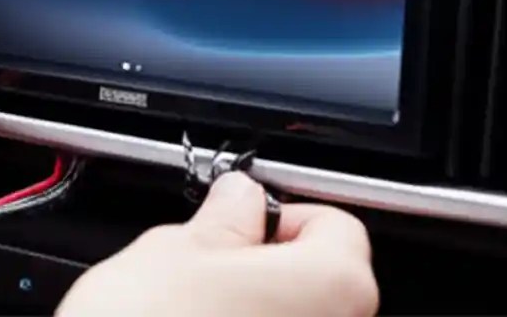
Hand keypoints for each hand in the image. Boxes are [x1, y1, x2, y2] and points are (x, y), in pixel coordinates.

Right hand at [57, 172, 378, 316]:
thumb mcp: (171, 252)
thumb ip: (221, 220)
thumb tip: (237, 200)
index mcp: (333, 285)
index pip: (335, 226)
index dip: (280, 215)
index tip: (238, 221)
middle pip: (318, 286)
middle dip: (264, 270)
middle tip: (206, 267)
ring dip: (251, 314)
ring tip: (188, 313)